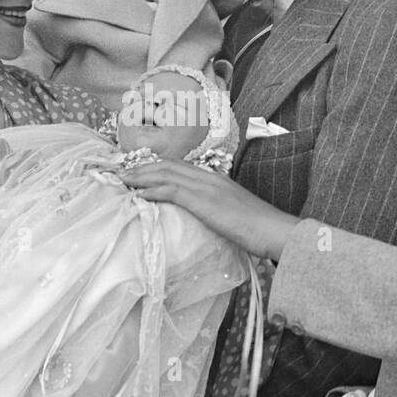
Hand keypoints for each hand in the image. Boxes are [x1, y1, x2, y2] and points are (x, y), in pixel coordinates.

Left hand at [119, 159, 300, 258]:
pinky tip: (138, 194)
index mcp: (215, 179)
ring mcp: (206, 187)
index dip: (156, 167)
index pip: (179, 167)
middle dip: (142, 167)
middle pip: (168, 166)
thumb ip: (215, 210)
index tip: (138, 172)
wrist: (275, 230)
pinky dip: (152, 190)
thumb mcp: (233, 214)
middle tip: (121, 173)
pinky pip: (172, 191)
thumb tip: (203, 217)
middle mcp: (209, 177)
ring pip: (166, 174)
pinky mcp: (204, 200)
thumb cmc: (258, 229)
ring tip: (122, 180)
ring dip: (141, 176)